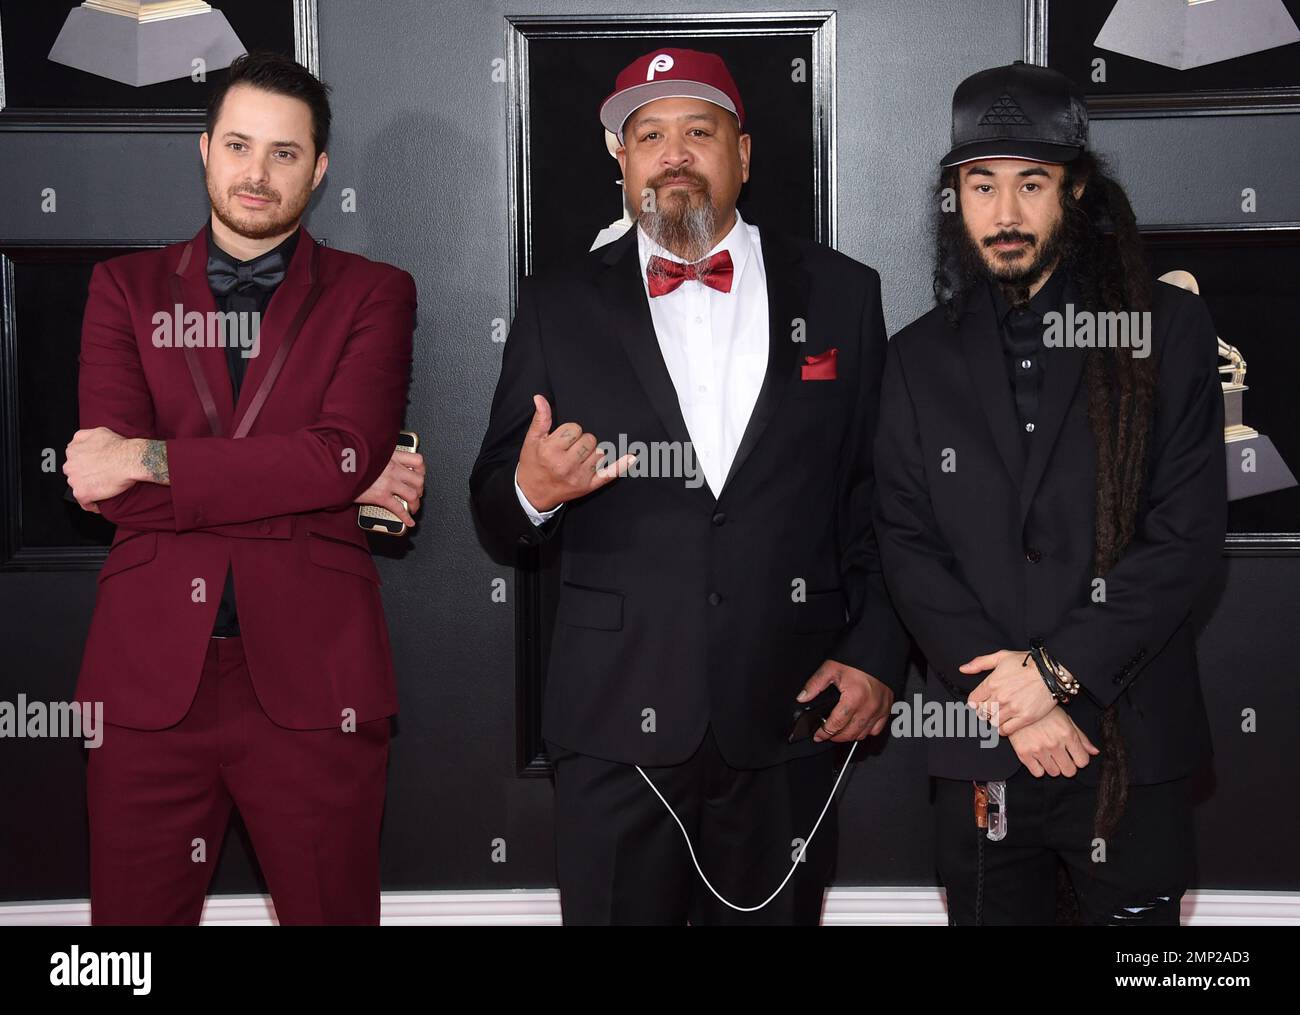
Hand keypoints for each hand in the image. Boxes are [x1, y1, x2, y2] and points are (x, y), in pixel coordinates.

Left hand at [63, 427, 141, 509]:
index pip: (73, 460)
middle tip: (100, 476)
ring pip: (78, 487)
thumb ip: (82, 436)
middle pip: (74, 474)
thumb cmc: (118, 446)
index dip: (84, 464)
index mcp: (72, 451)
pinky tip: (100, 502)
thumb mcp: (98, 432)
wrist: (130, 460)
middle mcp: (69, 465)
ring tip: (103, 489)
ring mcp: (74, 480)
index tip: (94, 466)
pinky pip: (85, 503)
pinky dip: (92, 504)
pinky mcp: (83, 494)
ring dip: (88, 488)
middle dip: (84, 476)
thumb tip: (78, 441)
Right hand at [354, 448, 425, 527]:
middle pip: (418, 480)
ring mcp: (388, 482)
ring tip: (413, 508)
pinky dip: (406, 517)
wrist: (336, 468)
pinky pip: (399, 509)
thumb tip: (383, 460)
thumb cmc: (349, 460)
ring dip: (415, 504)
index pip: (417, 461)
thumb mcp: (367, 451)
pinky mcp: (381, 496)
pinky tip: (409, 522)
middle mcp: (393, 468)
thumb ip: (379, 456)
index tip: (420, 475)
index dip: (422, 470)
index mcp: (390, 455)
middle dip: (420, 489)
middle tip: (417, 494)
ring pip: (412, 495)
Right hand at [516, 395, 634, 510]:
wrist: (532, 493)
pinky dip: (621, 466)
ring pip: (600, 452)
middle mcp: (566, 465)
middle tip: (569, 449)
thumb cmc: (533, 464)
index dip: (569, 432)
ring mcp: (580, 477)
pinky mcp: (588, 486)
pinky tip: (632, 457)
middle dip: (581, 441)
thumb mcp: (531, 440)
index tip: (561, 440)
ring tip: (577, 459)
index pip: (574, 429)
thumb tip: (540, 398)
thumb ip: (540, 419)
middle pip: (589, 439)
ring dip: (591, 452)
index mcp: (552, 451)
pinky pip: (609, 474)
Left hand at [799, 660, 893, 742]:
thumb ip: (815, 684)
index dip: (824, 733)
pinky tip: (857, 726)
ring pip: (863, 734)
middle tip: (826, 733)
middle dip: (835, 737)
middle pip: (849, 733)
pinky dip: (866, 731)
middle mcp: (869, 706)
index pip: (836, 724)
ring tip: (839, 731)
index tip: (818, 735)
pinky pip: (876, 729)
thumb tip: (802, 697)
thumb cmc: (857, 658)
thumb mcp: (831, 668)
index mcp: (854, 698)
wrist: (878, 651)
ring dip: (849, 736)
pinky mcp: (887, 708)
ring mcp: (880, 709)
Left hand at [963, 648, 1055, 736]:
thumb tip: (963, 669)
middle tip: (989, 709)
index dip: (975, 702)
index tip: (980, 702)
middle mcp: (1000, 697)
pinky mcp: (1025, 718)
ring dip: (993, 720)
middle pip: (981, 712)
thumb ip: (980, 663)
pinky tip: (1007, 723)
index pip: (973, 700)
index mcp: (992, 682)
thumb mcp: (1002, 656)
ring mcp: (1013, 708)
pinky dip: (1003, 729)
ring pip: (992, 722)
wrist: (1052, 672)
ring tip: (999, 715)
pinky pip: (1006, 730)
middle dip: (983, 711)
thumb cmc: (1027, 663)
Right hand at [1007, 705, 1099, 776]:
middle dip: (1067, 765)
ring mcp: (1038, 749)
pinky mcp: (1024, 753)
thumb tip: (1094, 752)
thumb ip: (1081, 737)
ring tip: (1048, 755)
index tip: (1075, 756)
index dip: (1080, 759)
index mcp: (1067, 734)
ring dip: (1053, 766)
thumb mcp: (1066, 719)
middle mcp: (1054, 743)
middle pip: (1069, 771)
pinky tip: (1038, 757)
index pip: (1083, 761)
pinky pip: (1037, 773)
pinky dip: (1038, 768)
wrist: (1018, 705)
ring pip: (1054, 773)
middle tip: (1062, 757)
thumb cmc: (1043, 712)